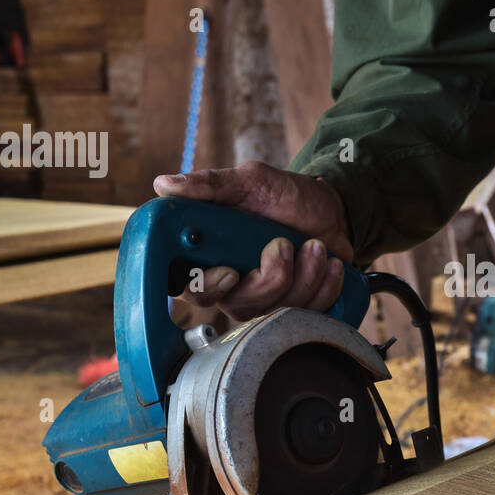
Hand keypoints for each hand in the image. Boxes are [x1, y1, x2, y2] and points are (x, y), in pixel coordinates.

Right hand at [153, 161, 352, 321]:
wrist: (331, 211)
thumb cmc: (284, 196)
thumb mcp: (251, 181)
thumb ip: (211, 185)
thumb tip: (163, 185)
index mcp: (209, 257)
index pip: (187, 288)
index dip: (205, 287)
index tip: (229, 272)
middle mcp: (231, 286)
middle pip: (237, 305)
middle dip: (269, 279)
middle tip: (284, 245)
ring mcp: (264, 302)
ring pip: (277, 310)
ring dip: (305, 275)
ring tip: (315, 245)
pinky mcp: (295, 310)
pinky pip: (309, 313)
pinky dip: (325, 286)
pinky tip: (329, 263)